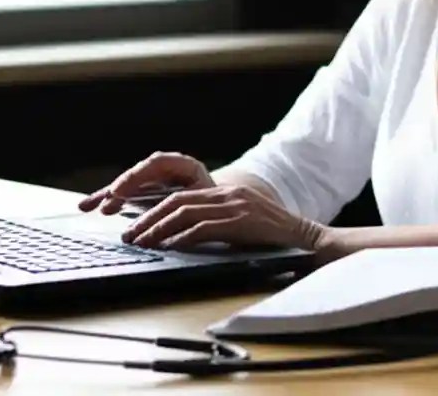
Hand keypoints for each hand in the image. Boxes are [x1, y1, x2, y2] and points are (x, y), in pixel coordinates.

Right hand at [78, 151, 215, 215]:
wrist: (223, 209)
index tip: (119, 192)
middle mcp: (167, 169)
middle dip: (119, 189)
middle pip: (137, 174)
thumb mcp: (209, 205)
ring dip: (107, 195)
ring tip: (87, 206)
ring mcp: (156, 180)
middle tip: (106, 203)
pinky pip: (126, 195)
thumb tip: (167, 222)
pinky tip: (89, 206)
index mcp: (185, 166)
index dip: (135, 176)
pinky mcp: (148, 192)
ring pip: (129, 184)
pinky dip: (110, 200)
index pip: (156, 164)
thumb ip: (190, 210)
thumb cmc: (219, 208)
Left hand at [120, 183, 327, 251]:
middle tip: (130, 236)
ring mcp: (235, 205)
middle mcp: (228, 194)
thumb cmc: (273, 238)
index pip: (180, 197)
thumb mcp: (241, 224)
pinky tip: (170, 246)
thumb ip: (215, 224)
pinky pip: (204, 228)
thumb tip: (180, 238)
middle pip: (176, 202)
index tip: (136, 226)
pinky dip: (183, 237)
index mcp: (225, 192)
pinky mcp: (242, 221)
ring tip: (142, 243)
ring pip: (185, 213)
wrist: (307, 239)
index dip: (154, 211)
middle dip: (148, 219)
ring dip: (159, 229)